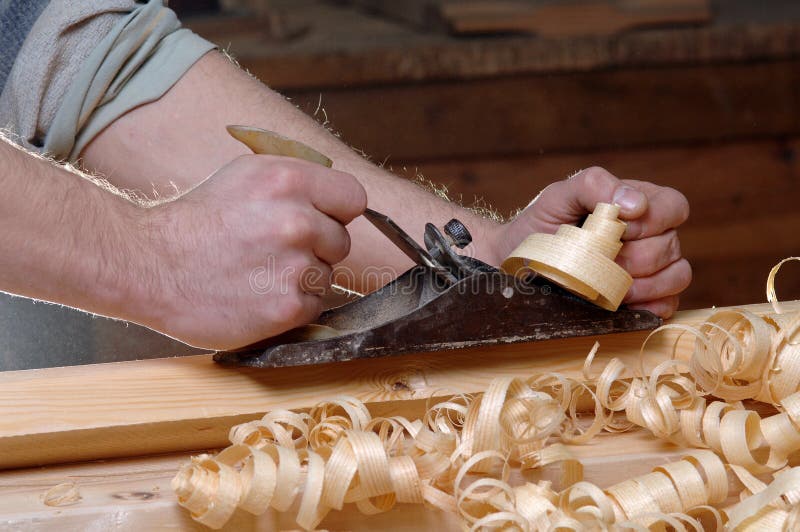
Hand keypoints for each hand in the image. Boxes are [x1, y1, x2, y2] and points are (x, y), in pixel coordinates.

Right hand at [132, 154, 366, 349]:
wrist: (149, 264)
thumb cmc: (197, 220)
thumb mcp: (245, 175)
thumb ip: (296, 181)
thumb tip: (335, 196)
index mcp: (289, 179)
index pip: (354, 197)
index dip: (336, 211)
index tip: (320, 220)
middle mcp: (297, 221)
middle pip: (342, 241)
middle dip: (316, 248)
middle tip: (274, 251)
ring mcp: (294, 266)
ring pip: (327, 276)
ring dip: (302, 279)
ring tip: (259, 274)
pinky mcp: (286, 307)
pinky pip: (314, 306)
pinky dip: (290, 306)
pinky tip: (257, 295)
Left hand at [496, 167, 690, 317]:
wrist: (519, 262)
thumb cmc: (543, 225)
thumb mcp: (560, 196)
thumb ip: (594, 185)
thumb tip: (635, 203)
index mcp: (640, 205)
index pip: (674, 207)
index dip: (651, 220)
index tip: (617, 228)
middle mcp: (653, 236)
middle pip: (670, 245)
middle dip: (633, 255)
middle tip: (598, 259)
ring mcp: (654, 270)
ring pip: (677, 276)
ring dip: (641, 283)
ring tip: (605, 284)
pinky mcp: (648, 300)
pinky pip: (668, 306)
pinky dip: (648, 306)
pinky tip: (620, 302)